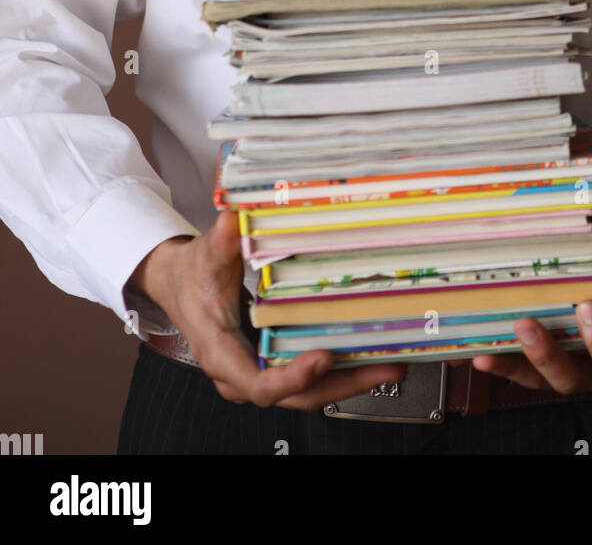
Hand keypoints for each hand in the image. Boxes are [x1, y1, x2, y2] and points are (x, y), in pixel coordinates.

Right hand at [129, 210, 404, 409]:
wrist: (178, 285)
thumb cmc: (192, 276)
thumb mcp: (205, 256)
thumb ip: (220, 241)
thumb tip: (231, 219)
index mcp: (222, 354)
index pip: (258, 383)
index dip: (292, 377)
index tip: (323, 359)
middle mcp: (241, 374)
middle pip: (295, 395)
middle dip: (342, 385)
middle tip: (384, 368)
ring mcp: (258, 373)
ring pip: (307, 392)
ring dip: (348, 382)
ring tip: (389, 365)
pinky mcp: (272, 365)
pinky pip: (308, 379)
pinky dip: (339, 372)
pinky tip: (369, 356)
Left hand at [464, 210, 591, 394]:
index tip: (586, 306)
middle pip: (573, 378)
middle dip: (548, 353)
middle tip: (527, 323)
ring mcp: (573, 373)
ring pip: (543, 380)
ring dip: (515, 362)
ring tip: (488, 348)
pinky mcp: (549, 370)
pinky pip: (524, 373)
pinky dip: (502, 364)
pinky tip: (478, 354)